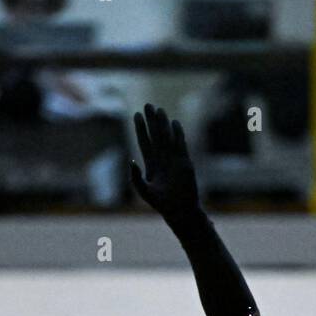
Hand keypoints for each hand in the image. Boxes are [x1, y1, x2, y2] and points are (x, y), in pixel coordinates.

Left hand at [131, 103, 198, 219]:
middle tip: (148, 105)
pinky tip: (175, 122)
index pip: (144, 142)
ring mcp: (173, 160)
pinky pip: (180, 144)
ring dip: (163, 124)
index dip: (141, 129)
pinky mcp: (184, 162)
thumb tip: (131, 162)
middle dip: (151, 121)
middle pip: (155, 135)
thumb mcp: (145, 192)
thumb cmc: (162, 204)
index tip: (137, 115)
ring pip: (167, 137)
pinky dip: (178, 134)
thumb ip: (136, 178)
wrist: (180, 211)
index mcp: (151, 165)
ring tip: (160, 109)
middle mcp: (162, 159)